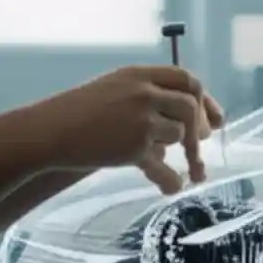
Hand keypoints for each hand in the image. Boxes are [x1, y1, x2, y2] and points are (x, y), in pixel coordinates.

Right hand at [34, 66, 222, 193]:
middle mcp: (143, 93)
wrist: (48, 131)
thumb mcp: (113, 90)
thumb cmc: (77, 113)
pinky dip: (172, 180)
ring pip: (177, 134)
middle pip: (190, 106)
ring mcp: (139, 120)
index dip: (204, 99)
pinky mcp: (133, 148)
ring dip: (182, 152)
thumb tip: (182, 122)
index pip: (185, 79)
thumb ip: (146, 96)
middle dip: (200, 127)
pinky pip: (165, 168)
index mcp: (138, 74)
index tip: (214, 117)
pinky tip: (173, 187)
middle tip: (199, 144)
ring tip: (186, 169)